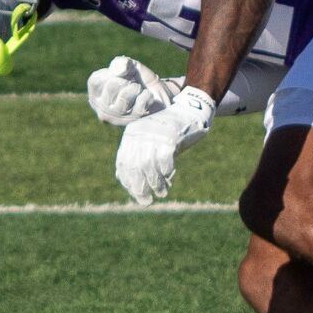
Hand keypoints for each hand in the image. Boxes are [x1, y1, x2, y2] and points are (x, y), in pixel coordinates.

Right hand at [86, 55, 182, 125]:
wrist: (158, 93)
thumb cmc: (138, 80)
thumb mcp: (128, 66)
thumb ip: (121, 63)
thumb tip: (119, 70)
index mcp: (96, 96)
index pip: (95, 80)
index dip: (110, 71)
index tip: (121, 72)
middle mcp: (103, 110)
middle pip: (111, 85)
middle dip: (125, 79)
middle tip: (131, 82)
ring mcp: (118, 118)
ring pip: (124, 97)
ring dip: (135, 88)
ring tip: (138, 88)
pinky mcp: (133, 121)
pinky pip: (140, 104)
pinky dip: (146, 96)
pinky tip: (147, 96)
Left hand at [113, 87, 214, 205]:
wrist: (190, 110)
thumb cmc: (169, 130)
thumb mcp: (150, 141)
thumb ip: (139, 156)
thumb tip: (125, 179)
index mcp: (131, 135)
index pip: (123, 162)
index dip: (127, 181)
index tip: (134, 193)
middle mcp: (139, 134)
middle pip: (134, 167)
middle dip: (139, 187)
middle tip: (145, 201)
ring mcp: (155, 135)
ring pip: (149, 166)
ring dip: (155, 183)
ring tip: (161, 193)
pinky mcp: (170, 137)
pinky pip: (164, 161)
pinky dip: (166, 173)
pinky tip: (169, 179)